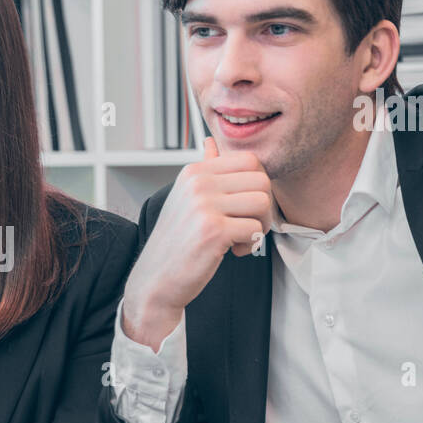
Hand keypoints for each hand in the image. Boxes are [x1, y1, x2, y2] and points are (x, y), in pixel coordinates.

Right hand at [120, 136, 271, 350]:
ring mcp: (204, 206)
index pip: (250, 159)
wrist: (157, 278)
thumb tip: (212, 143)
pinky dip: (250, 244)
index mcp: (195, 173)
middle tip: (249, 225)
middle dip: (264, 207)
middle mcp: (198, 184)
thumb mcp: (186, 198)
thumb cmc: (177, 241)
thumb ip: (204, 170)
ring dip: (261, 225)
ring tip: (241, 238)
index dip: (258, 184)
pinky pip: (255, 229)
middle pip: (262, 180)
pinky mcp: (214, 231)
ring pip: (262, 203)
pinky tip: (232, 252)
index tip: (246, 205)